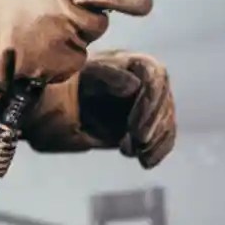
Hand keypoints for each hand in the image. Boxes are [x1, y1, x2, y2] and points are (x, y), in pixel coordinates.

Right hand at [0, 0, 152, 148]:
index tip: (144, 2)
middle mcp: (65, 13)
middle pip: (99, 20)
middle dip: (86, 19)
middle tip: (55, 16)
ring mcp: (63, 43)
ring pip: (85, 43)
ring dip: (72, 40)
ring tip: (37, 34)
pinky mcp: (58, 68)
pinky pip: (72, 63)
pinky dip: (60, 60)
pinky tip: (36, 51)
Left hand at [24, 50, 176, 168]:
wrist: (58, 105)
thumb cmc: (71, 83)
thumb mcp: (85, 76)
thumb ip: (108, 77)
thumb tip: (134, 85)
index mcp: (134, 63)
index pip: (154, 77)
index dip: (150, 103)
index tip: (136, 128)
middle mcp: (147, 82)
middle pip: (164, 101)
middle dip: (153, 125)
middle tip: (137, 143)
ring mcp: (150, 104)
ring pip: (166, 121)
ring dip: (155, 140)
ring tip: (131, 152)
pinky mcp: (148, 125)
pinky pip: (164, 136)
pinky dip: (159, 150)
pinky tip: (146, 161)